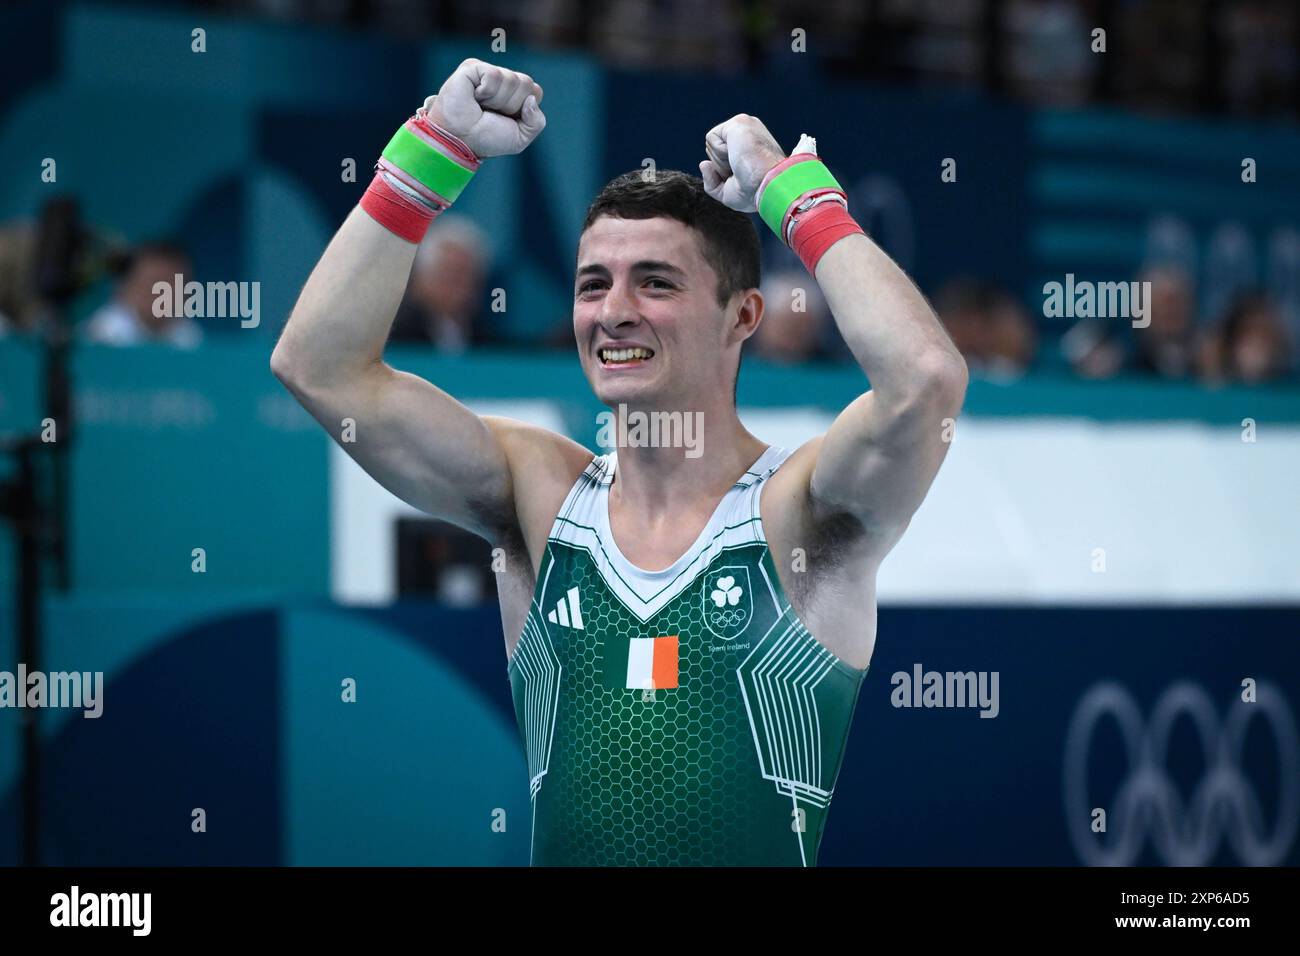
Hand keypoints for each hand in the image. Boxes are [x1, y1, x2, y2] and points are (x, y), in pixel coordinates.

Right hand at [420, 59, 545, 157]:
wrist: (461, 140)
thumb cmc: (487, 138)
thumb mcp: (520, 138)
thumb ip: (537, 122)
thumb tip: (531, 99)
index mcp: (516, 95)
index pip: (535, 92)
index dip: (524, 110)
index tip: (507, 120)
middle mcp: (503, 81)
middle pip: (526, 84)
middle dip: (512, 105)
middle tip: (491, 113)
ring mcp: (488, 72)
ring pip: (511, 79)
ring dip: (497, 101)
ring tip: (480, 106)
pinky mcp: (473, 67)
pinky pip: (494, 75)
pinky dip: (486, 92)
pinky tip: (474, 97)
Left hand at [699, 114, 785, 212]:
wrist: (769, 187)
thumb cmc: (755, 193)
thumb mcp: (728, 193)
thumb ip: (712, 182)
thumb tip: (703, 164)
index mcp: (751, 146)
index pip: (723, 157)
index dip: (726, 172)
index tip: (745, 179)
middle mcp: (749, 133)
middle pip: (714, 151)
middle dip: (722, 166)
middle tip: (741, 171)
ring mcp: (745, 125)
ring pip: (711, 145)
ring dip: (721, 161)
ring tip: (741, 164)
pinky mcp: (738, 122)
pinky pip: (711, 138)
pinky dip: (719, 153)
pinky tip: (737, 155)